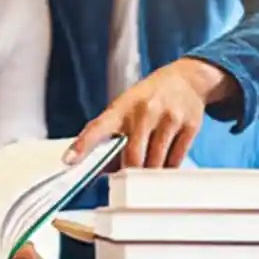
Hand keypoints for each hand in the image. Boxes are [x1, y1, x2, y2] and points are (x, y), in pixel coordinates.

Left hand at [66, 58, 234, 167]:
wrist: (186, 79)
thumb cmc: (148, 98)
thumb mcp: (125, 108)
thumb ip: (112, 135)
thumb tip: (100, 169)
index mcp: (122, 107)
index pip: (98, 128)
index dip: (83, 145)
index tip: (69, 160)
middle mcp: (145, 111)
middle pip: (133, 157)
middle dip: (130, 173)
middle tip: (128, 178)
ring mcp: (169, 118)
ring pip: (156, 163)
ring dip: (149, 173)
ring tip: (149, 165)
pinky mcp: (190, 126)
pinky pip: (175, 162)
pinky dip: (167, 168)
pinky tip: (166, 158)